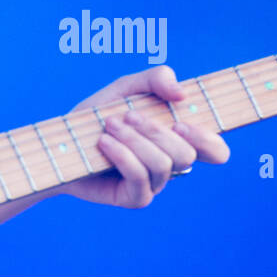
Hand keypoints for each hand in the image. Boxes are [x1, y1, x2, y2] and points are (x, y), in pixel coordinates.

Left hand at [58, 65, 229, 208]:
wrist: (61, 143)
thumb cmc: (97, 116)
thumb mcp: (126, 88)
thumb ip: (155, 79)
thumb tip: (181, 92)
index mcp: (176, 140)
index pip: (215, 150)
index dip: (208, 140)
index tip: (180, 123)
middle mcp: (170, 165)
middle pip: (187, 154)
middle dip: (155, 130)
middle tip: (128, 115)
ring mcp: (154, 184)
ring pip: (163, 164)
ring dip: (134, 139)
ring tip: (109, 125)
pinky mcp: (134, 198)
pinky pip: (140, 178)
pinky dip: (122, 154)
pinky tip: (104, 142)